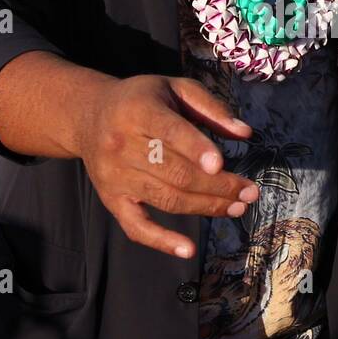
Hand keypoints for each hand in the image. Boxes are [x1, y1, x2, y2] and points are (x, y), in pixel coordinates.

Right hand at [76, 74, 257, 257]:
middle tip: (249, 192)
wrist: (88, 116)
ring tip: (236, 208)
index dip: (194, 148)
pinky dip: (161, 241)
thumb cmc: (143, 100)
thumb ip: (211, 107)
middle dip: (217, 186)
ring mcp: (115, 176)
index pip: (168, 131)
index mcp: (139, 110)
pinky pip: (135, 226)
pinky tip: (188, 250)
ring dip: (205, 207)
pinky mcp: (111, 199)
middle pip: (174, 172)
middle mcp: (122, 145)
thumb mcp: (175, 88)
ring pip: (166, 198)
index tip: (220, 164)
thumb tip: (246, 133)